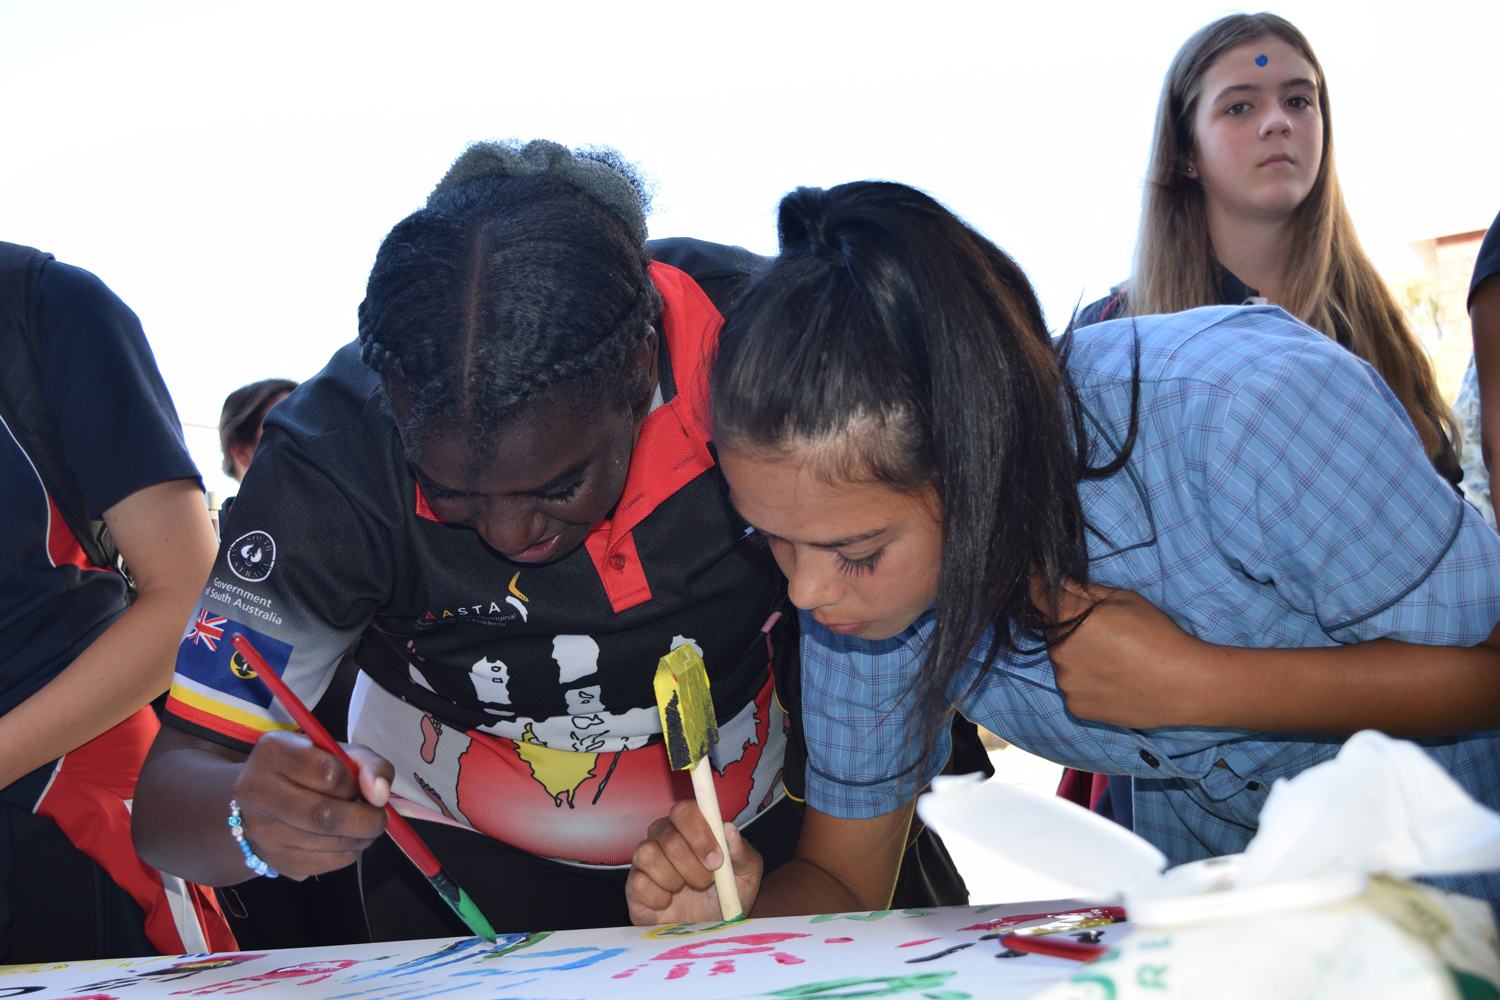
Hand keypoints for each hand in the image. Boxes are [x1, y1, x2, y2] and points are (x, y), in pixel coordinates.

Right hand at [228, 731, 393, 879]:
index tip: (357, 785)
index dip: (353, 783)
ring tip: (363, 827)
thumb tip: (379, 794)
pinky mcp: (273, 859)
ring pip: (325, 842)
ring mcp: (260, 830)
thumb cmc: (308, 769)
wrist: (264, 800)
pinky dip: (347, 854)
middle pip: (324, 815)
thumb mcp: (339, 753)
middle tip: (378, 817)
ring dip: (359, 838)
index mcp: (273, 752)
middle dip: (365, 820)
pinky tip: (347, 840)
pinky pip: (323, 864)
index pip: (328, 773)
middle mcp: (256, 790)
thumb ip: (369, 764)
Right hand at [627, 800, 761, 924]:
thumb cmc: (727, 893)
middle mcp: (664, 836)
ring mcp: (646, 859)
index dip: (699, 832)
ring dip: (673, 879)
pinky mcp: (633, 884)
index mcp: (691, 826)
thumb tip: (729, 831)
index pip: (684, 810)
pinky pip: (638, 882)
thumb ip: (742, 852)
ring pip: (648, 854)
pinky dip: (658, 898)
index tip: (716, 859)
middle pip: (668, 836)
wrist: (710, 928)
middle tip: (707, 882)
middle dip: (692, 864)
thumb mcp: (747, 874)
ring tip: (686, 890)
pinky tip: (668, 903)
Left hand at [1032, 574, 1212, 728]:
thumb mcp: (1125, 600)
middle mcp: (1060, 651)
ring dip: (1076, 656)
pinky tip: (1114, 680)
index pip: (1036, 594)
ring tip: (1114, 660)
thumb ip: (1084, 590)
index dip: (1034, 583)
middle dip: (1068, 627)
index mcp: (1070, 620)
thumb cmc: (1160, 637)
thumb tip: (1058, 580)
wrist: (1187, 685)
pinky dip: (1086, 682)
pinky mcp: (1076, 706)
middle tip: (1104, 632)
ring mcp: (1066, 682)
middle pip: (1051, 631)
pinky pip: (1073, 687)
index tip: (1032, 577)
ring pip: (1062, 661)